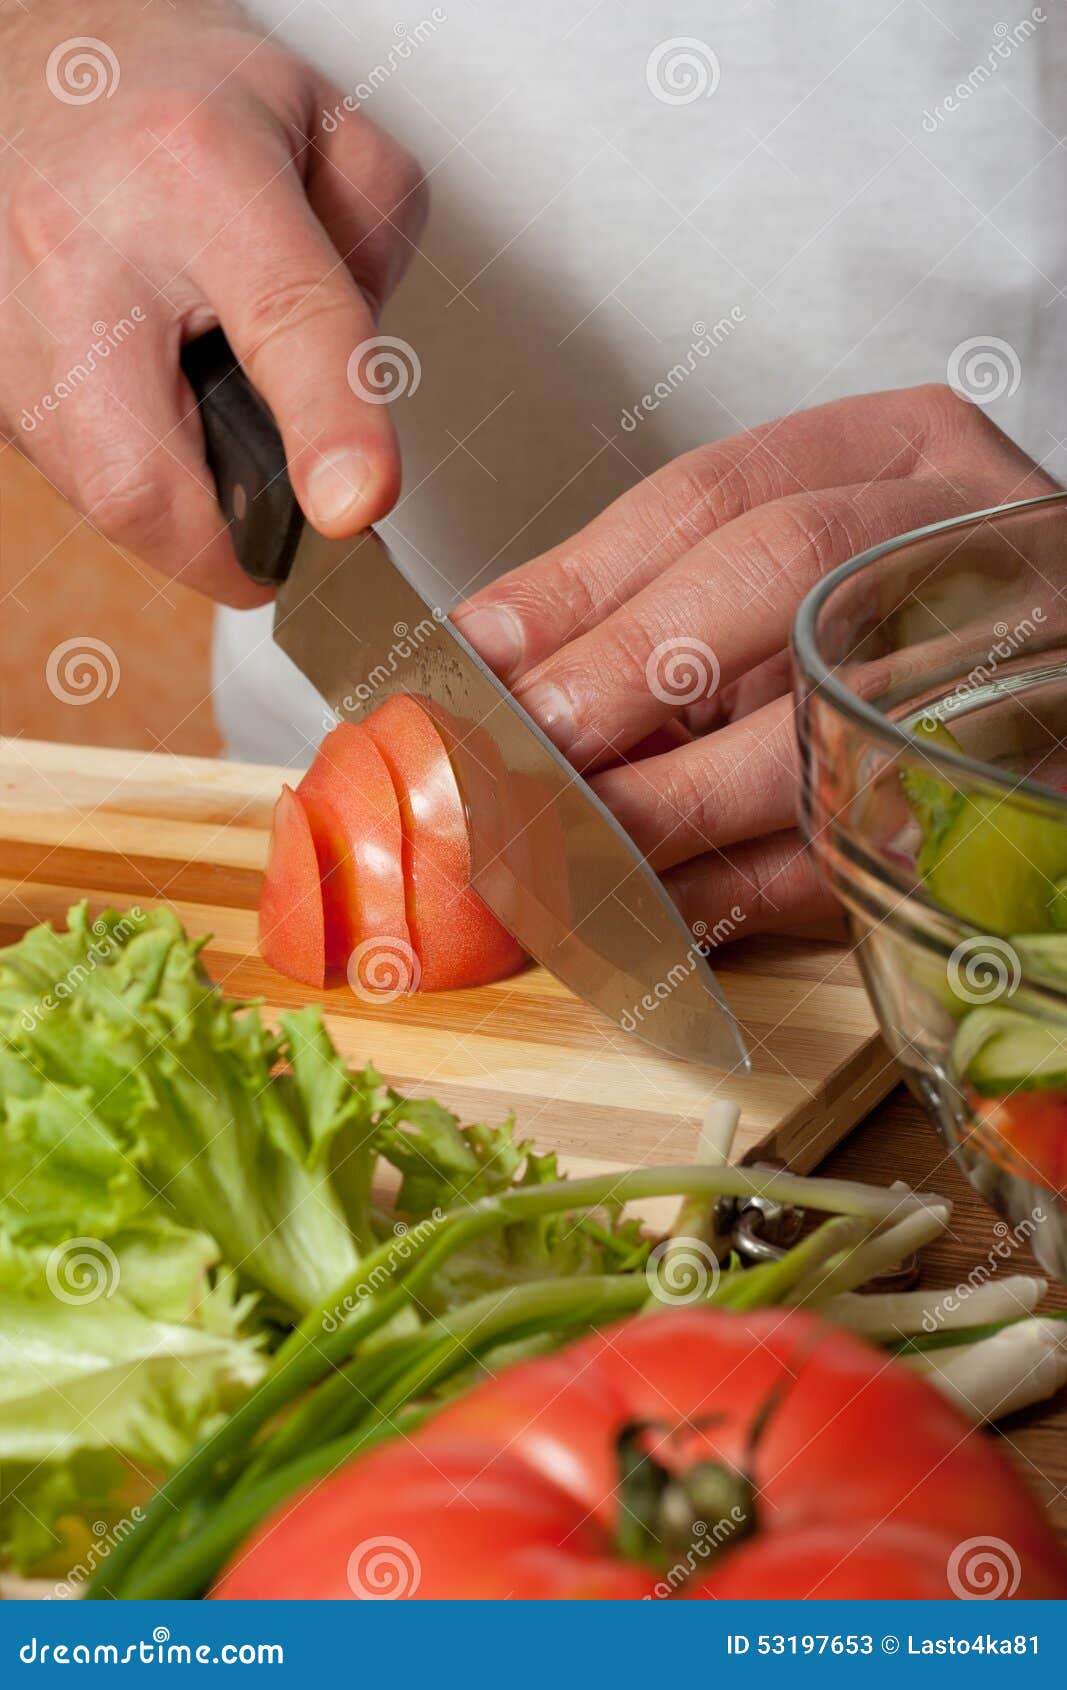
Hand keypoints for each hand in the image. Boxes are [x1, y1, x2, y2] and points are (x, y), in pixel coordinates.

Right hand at [0, 0, 426, 602]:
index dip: (329, 429)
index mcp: (196, 167)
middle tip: (283, 537)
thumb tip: (361, 401)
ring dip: (174, 503)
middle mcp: (79, 239)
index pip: (282, 319)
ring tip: (211, 437)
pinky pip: (57, 469)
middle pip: (141, 474)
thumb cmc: (183, 98)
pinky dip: (119, 470)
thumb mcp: (327, 132)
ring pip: (93, 492)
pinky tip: (148, 412)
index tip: (356, 503)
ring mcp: (5, 308)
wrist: (49, 62)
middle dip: (227, 545)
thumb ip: (376, 257)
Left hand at [455, 386, 1057, 938]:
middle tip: (503, 753)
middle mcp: (966, 539)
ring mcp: (1002, 672)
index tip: (467, 656)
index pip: (716, 495)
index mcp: (905, 451)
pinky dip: (723, 895)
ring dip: (657, 808)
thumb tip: (487, 653)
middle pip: (776, 579)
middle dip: (618, 675)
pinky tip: (633, 906)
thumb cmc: (905, 614)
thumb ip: (661, 589)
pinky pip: (845, 861)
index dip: (575, 584)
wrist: (1052, 672)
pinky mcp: (1003, 808)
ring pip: (815, 734)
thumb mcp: (798, 557)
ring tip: (542, 842)